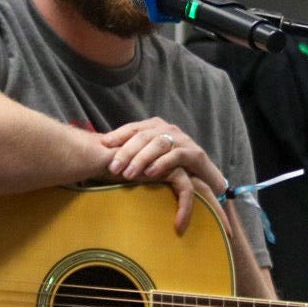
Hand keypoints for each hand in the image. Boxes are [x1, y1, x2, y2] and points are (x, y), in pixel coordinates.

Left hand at [99, 118, 226, 234]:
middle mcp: (169, 129)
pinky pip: (176, 156)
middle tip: (113, 168)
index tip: (103, 145)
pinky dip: (162, 164)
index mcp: (156, 127)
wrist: (205, 179)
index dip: (118, 135)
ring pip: (158, 144)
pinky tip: (150, 174)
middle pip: (143, 136)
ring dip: (141, 159)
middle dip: (126, 151)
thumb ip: (132, 154)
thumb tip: (103, 153)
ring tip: (128, 174)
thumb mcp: (150, 159)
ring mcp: (183, 140)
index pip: (133, 127)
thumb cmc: (172, 169)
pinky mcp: (195, 153)